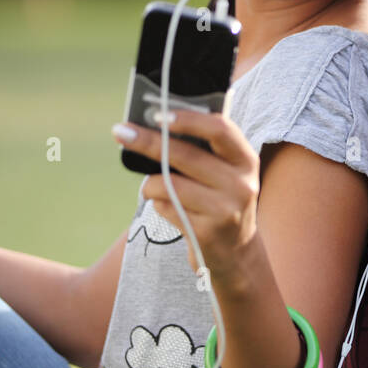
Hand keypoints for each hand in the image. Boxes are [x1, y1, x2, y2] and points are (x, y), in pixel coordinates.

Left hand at [112, 111, 260, 276]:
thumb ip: (203, 150)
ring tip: (151, 186)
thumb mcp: (225, 173)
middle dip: (148, 141)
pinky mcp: (205, 233)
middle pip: (185, 155)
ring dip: (150, 183)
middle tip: (121, 132)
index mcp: (245, 160)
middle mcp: (240, 184)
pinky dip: (157, 203)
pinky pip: (165, 208)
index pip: (220, 130)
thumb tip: (154, 124)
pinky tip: (166, 206)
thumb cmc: (220, 200)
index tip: (159, 115)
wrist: (235, 253)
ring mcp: (224, 211)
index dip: (189, 120)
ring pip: (168, 184)